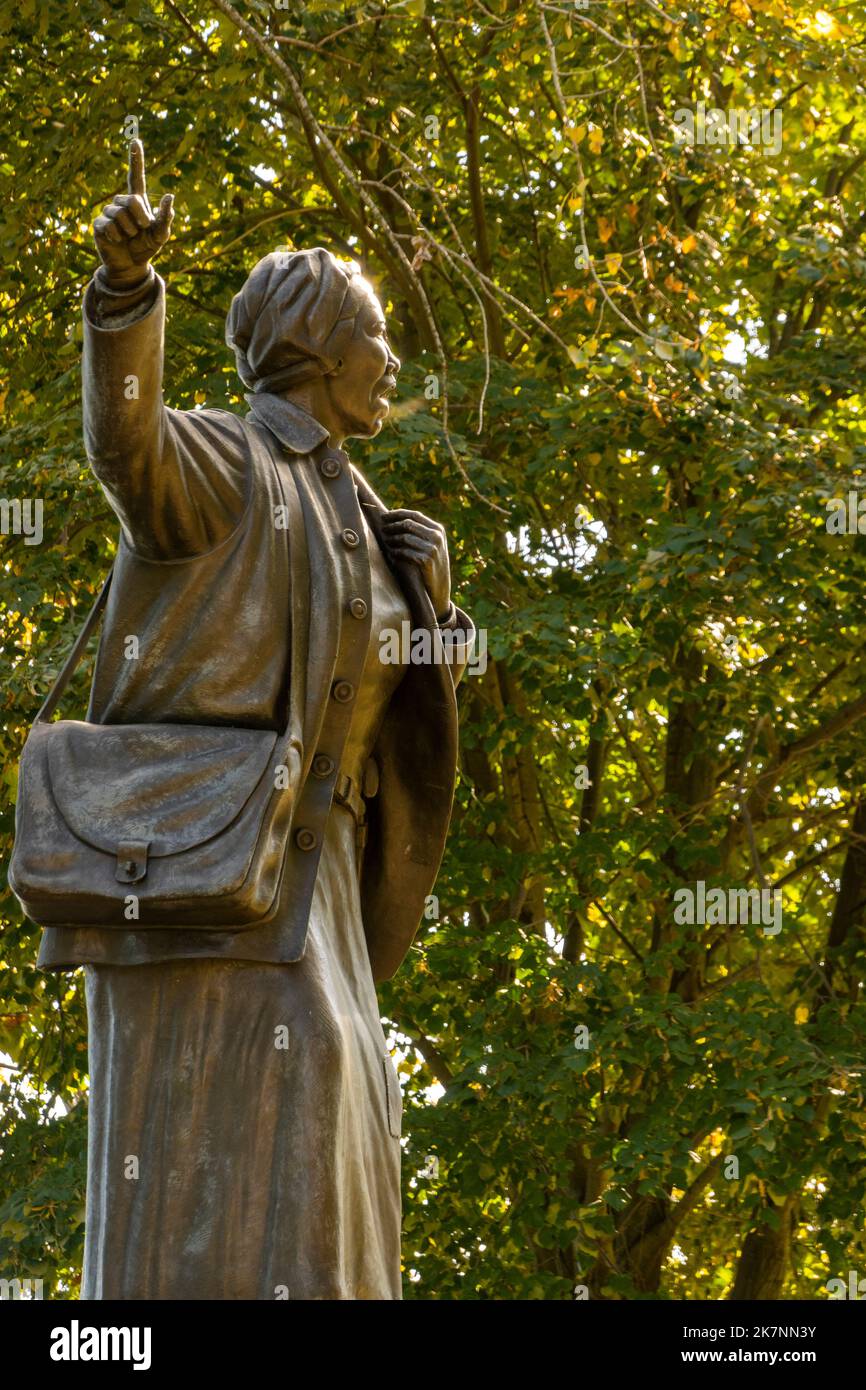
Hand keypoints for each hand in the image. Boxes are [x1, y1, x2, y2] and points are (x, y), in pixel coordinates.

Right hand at [94, 139, 173, 287]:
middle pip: (132, 200)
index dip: (136, 159)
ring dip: (129, 230)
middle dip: (140, 218)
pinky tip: (117, 241)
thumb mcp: (161, 234)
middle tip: (140, 230)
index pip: (136, 176)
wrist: (131, 265)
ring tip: (129, 237)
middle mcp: (121, 203)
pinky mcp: (99, 224)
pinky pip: (109, 226)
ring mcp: (109, 212)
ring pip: (119, 214)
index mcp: (138, 201)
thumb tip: (169, 196)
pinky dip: (117, 236)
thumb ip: (166, 217)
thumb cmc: (147, 247)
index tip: (135, 140)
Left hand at [380, 509, 450, 618]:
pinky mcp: (426, 560)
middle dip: (392, 525)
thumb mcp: (432, 545)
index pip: (414, 515)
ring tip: (385, 541)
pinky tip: (391, 553)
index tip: (384, 516)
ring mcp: (432, 548)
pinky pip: (405, 552)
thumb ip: (420, 532)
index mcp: (438, 529)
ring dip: (392, 538)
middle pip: (408, 524)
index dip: (397, 514)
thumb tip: (395, 519)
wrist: (440, 588)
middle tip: (382, 528)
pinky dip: (395, 552)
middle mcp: (437, 537)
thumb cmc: (432, 565)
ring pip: (405, 537)